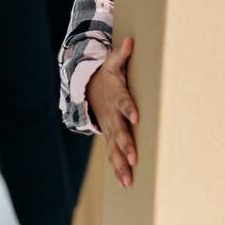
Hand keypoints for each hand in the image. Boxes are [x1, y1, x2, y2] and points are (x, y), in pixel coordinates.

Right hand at [87, 36, 138, 186]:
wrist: (87, 89)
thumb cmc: (107, 76)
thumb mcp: (112, 64)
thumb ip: (121, 55)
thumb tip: (130, 41)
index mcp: (116, 97)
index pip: (124, 102)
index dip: (129, 109)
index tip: (136, 117)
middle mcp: (112, 117)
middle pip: (119, 133)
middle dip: (126, 146)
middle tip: (134, 159)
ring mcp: (109, 130)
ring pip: (114, 150)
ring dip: (121, 165)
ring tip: (129, 180)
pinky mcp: (109, 138)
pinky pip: (113, 156)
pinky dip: (118, 169)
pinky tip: (126, 183)